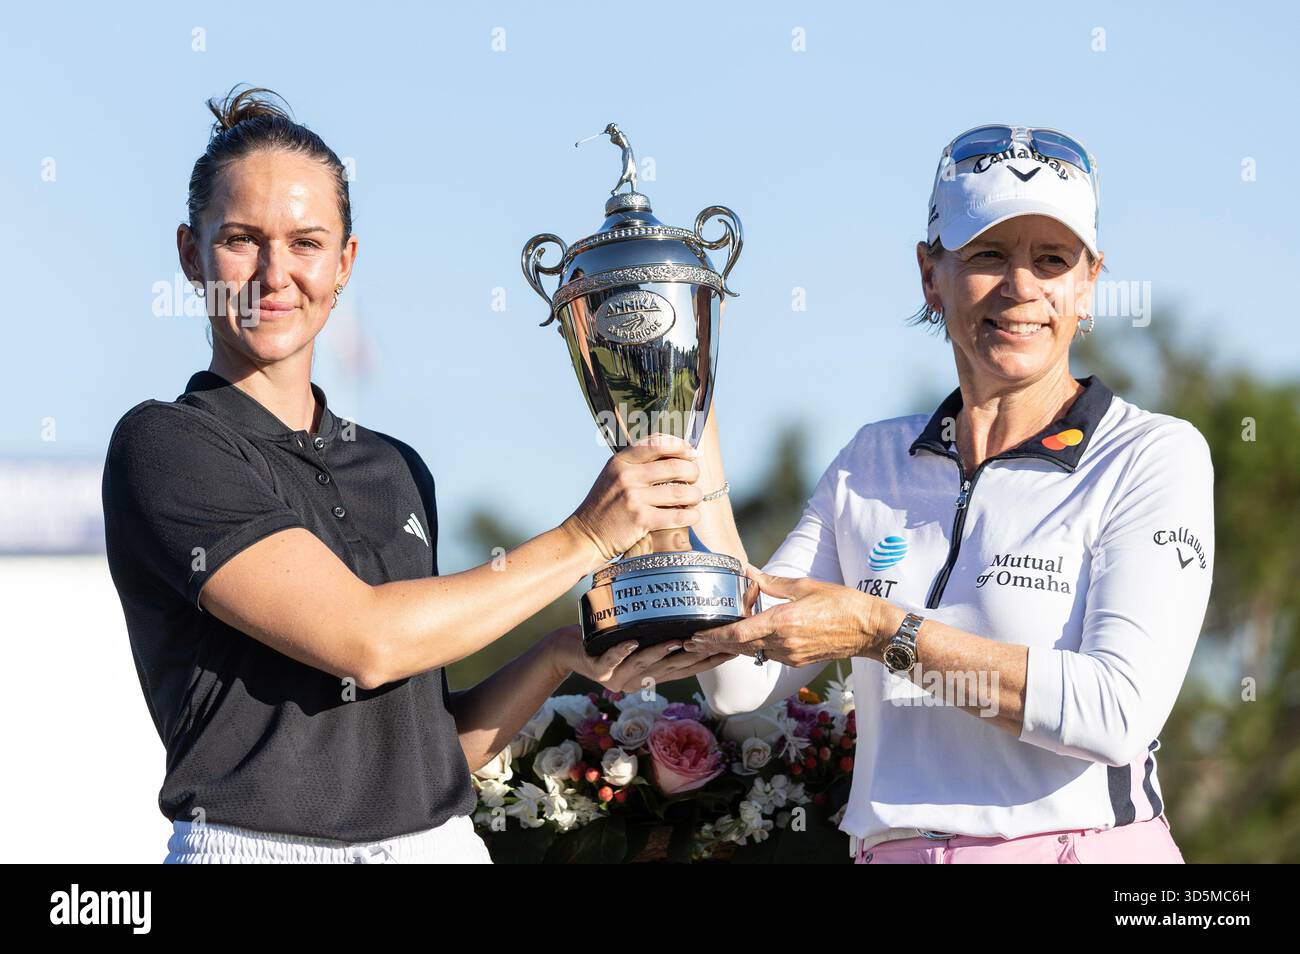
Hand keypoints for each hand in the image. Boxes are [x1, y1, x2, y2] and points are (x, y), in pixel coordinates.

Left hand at [547, 625, 731, 691]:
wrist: (565, 651)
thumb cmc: (603, 641)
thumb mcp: (636, 638)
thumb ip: (660, 636)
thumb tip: (687, 617)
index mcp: (650, 675)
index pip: (686, 669)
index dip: (709, 661)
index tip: (731, 650)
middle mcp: (637, 680)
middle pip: (671, 670)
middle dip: (694, 657)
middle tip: (714, 644)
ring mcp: (617, 677)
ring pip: (644, 666)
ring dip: (661, 654)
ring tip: (679, 641)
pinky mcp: (597, 670)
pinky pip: (611, 660)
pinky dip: (621, 652)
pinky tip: (631, 642)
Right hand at [563, 435, 701, 564]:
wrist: (586, 535)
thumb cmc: (606, 505)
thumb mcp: (614, 476)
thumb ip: (638, 463)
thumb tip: (678, 453)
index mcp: (621, 461)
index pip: (657, 443)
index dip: (680, 446)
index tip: (691, 453)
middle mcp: (626, 476)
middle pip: (675, 466)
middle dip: (692, 472)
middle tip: (694, 478)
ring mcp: (633, 498)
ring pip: (681, 492)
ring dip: (695, 495)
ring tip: (694, 498)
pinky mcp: (641, 520)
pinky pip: (677, 515)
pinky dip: (691, 516)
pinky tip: (691, 515)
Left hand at [682, 565, 887, 665]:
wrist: (869, 629)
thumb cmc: (842, 603)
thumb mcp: (805, 586)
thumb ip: (772, 582)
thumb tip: (748, 572)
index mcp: (782, 622)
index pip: (738, 634)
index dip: (714, 637)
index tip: (695, 637)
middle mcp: (783, 643)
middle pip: (740, 647)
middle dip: (715, 645)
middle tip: (693, 641)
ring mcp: (791, 655)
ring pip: (752, 652)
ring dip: (733, 646)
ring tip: (713, 640)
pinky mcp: (798, 660)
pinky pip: (768, 655)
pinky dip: (753, 648)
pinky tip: (746, 640)